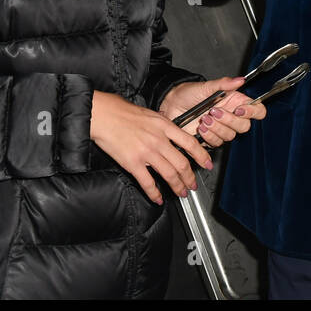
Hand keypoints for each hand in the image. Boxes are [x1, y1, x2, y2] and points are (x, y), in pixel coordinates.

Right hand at [89, 91, 211, 204]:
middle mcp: (158, 140)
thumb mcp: (150, 114)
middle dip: (190, 178)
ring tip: (181, 193)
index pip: (190, 143)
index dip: (202, 156)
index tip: (207, 164)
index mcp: (164, 126)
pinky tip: (158, 198)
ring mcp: (146, 152)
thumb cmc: (121, 111)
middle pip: (182, 163)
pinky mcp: (133, 163)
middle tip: (193, 185)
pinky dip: (154, 193)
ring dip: (177, 186)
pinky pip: (148, 182)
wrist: (102, 114)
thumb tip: (171, 135)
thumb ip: (162, 126)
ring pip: (169, 174)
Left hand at [159, 77, 266, 148]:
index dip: (253, 112)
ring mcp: (222, 128)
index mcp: (236, 102)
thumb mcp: (206, 86)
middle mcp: (231, 116)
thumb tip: (241, 80)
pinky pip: (217, 143)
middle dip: (229, 120)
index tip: (240, 110)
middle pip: (245, 126)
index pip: (257, 110)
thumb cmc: (189, 93)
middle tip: (214, 112)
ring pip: (230, 136)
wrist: (172, 104)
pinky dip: (209, 136)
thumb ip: (224, 83)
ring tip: (204, 118)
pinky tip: (200, 128)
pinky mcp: (211, 138)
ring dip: (217, 128)